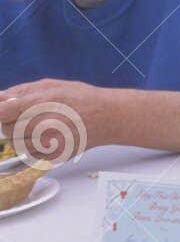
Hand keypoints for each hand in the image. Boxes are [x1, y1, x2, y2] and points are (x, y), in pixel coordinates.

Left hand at [0, 79, 116, 156]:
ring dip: (20, 135)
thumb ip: (21, 91)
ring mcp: (49, 144)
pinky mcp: (54, 156)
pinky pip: (29, 153)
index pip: (1, 113)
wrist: (108, 118)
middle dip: (12, 122)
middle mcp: (43, 126)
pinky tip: (47, 136)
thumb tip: (0, 98)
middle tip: (29, 116)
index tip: (7, 108)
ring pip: (15, 144)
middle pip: (6, 129)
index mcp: (40, 104)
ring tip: (38, 126)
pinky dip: (33, 146)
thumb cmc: (81, 98)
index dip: (2, 110)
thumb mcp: (52, 85)